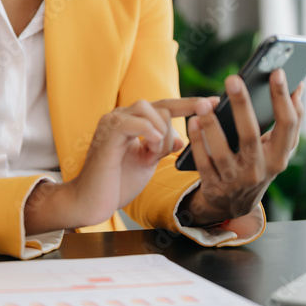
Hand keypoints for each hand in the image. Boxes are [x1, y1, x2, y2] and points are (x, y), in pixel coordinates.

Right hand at [24, 97, 206, 233]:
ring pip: (148, 109)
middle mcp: (121, 116)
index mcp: (132, 122)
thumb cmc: (116, 183)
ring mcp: (112, 122)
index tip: (216, 103)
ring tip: (155, 154)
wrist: (90, 202)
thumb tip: (182, 139)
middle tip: (179, 140)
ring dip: (160, 132)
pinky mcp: (106, 135)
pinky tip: (151, 147)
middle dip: (177, 123)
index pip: (165, 106)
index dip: (190, 104)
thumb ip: (162, 147)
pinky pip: (132, 122)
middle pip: (160, 105)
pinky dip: (147, 131)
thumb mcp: (147, 162)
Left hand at [180, 69, 303, 225]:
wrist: (236, 203)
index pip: (287, 124)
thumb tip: (299, 86)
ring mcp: (236, 180)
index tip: (276, 71)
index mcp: (280, 156)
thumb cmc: (260, 163)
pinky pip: (203, 162)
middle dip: (242, 106)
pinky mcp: (214, 186)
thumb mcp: (278, 148)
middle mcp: (260, 169)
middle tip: (232, 79)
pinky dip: (197, 142)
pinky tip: (193, 121)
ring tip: (203, 103)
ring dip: (211, 126)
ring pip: (222, 152)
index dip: (282, 98)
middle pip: (251, 135)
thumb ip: (290, 118)